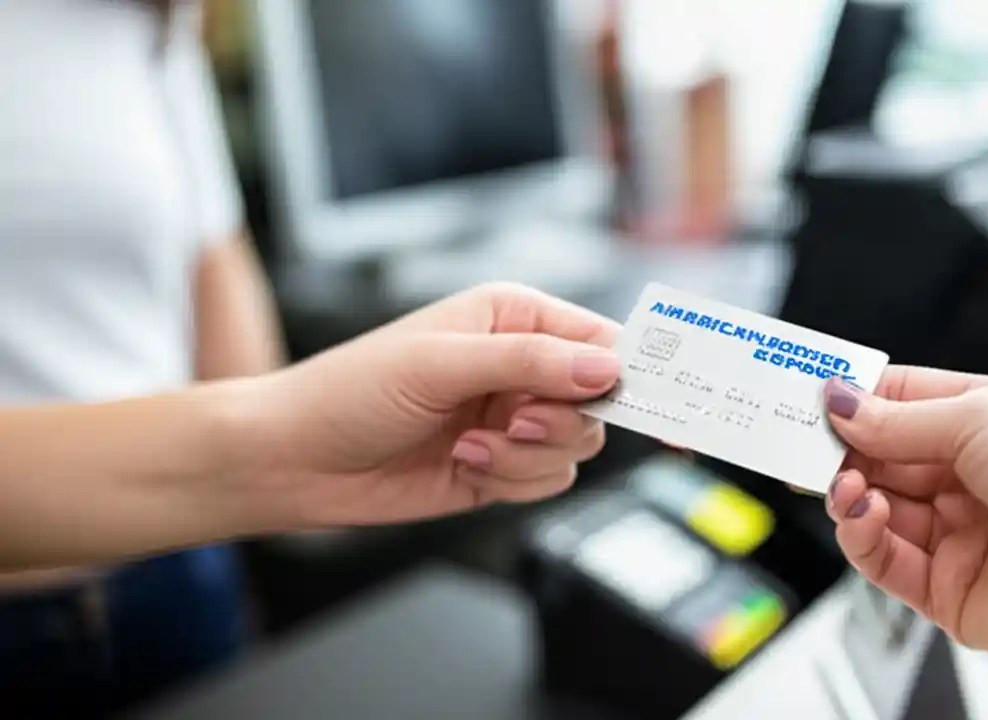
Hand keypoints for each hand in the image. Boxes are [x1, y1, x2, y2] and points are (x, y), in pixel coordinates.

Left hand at [236, 283, 619, 529]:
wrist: (295, 460)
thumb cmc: (349, 390)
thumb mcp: (440, 362)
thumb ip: (529, 364)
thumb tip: (607, 370)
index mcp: (514, 317)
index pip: (601, 340)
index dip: (635, 369)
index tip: (669, 400)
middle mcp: (521, 366)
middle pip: (600, 400)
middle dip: (560, 421)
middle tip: (514, 420)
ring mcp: (513, 418)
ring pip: (576, 446)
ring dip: (529, 455)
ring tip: (473, 443)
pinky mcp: (502, 465)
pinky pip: (547, 481)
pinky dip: (512, 480)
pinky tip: (464, 462)